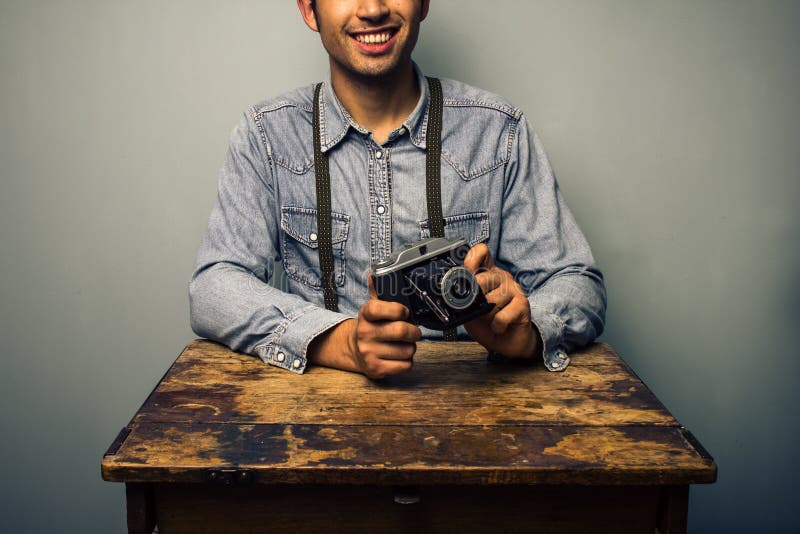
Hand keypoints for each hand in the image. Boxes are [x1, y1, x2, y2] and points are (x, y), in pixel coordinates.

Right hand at [347, 275, 421, 378]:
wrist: (356, 351)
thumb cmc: (372, 326)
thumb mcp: (372, 308)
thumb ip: (377, 291)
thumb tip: (374, 273)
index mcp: (365, 315)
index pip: (380, 307)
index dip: (398, 310)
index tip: (405, 312)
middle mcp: (364, 334)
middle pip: (400, 331)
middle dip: (414, 332)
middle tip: (414, 331)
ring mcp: (369, 352)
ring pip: (406, 350)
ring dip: (411, 347)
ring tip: (405, 344)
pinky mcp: (376, 369)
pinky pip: (405, 365)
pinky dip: (408, 361)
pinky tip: (400, 356)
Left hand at [463, 244, 541, 358]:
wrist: (507, 341)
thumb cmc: (488, 322)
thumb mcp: (470, 308)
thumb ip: (463, 297)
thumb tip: (453, 293)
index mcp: (487, 273)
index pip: (481, 252)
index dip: (471, 259)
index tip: (466, 272)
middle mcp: (501, 277)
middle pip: (483, 279)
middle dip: (474, 298)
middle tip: (476, 308)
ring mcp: (514, 289)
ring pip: (491, 301)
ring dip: (486, 316)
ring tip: (490, 320)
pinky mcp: (522, 304)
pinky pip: (501, 316)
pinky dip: (496, 325)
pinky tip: (498, 326)